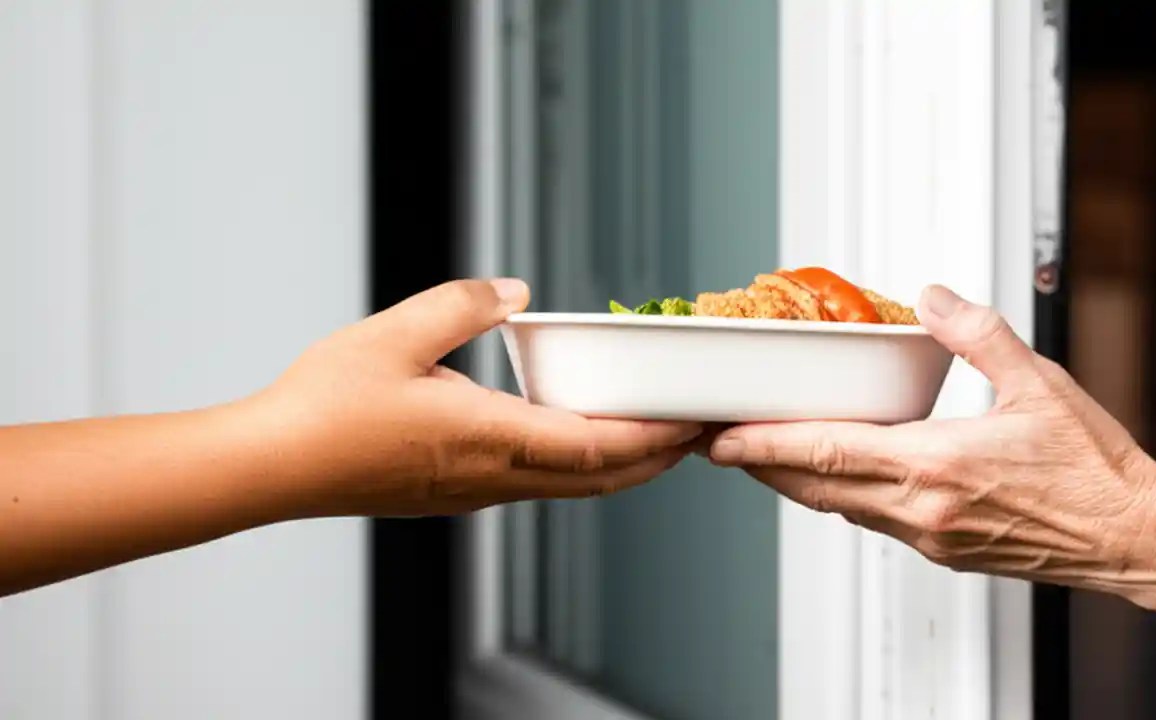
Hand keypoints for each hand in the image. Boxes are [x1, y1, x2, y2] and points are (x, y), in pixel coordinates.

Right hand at [254, 278, 700, 516]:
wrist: (271, 468)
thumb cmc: (324, 407)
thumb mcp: (395, 334)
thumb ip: (462, 307)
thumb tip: (515, 292)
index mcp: (487, 438)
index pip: (594, 446)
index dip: (651, 437)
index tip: (693, 421)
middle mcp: (490, 476)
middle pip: (595, 479)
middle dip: (652, 458)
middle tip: (693, 433)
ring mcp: (471, 493)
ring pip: (566, 487)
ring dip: (616, 466)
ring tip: (650, 439)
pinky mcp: (451, 495)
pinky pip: (535, 485)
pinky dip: (575, 467)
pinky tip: (571, 442)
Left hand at [709, 286, 1155, 618]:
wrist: (1132, 537)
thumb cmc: (1093, 468)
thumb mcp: (1038, 382)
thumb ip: (977, 334)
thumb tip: (932, 298)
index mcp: (935, 465)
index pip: (826, 452)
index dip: (764, 445)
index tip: (721, 436)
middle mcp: (921, 509)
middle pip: (815, 487)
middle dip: (762, 464)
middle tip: (722, 441)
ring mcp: (928, 537)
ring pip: (839, 508)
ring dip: (797, 481)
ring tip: (765, 454)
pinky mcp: (943, 552)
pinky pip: (872, 522)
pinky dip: (841, 496)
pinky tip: (837, 475)